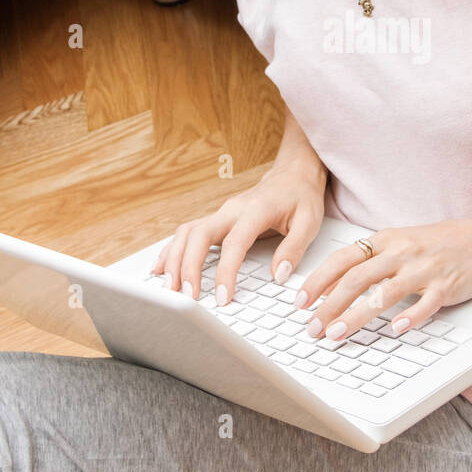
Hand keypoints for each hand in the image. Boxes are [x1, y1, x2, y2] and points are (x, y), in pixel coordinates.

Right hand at [150, 164, 324, 306]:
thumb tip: (279, 275)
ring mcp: (220, 213)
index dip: (226, 272)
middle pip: (199, 235)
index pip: (234, 243)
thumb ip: (294, 248)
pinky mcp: (215, 219)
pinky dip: (172, 251)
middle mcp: (231, 210)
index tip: (222, 297)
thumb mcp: (309, 222)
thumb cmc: (300, 198)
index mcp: (255, 210)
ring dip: (174, 260)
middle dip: (188, 267)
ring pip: (187, 233)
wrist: (292, 174)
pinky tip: (162, 269)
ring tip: (169, 288)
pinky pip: (187, 233)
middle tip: (187, 297)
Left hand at [296, 217, 471, 344]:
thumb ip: (371, 259)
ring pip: (384, 294)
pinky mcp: (445, 286)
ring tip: (337, 335)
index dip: (318, 281)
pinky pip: (425, 303)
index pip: (343, 259)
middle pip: (356, 279)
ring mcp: (424, 269)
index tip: (300, 302)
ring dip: (356, 317)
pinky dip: (409, 317)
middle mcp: (401, 252)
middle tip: (312, 328)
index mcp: (386, 240)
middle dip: (329, 306)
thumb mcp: (401, 242)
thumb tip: (335, 283)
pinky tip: (395, 330)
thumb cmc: (440, 243)